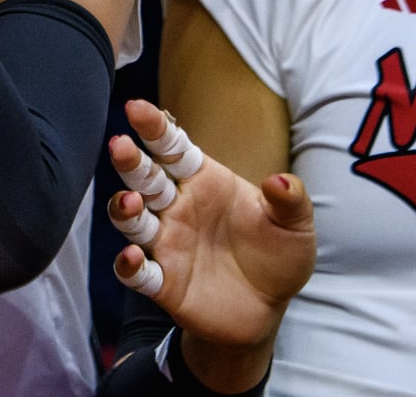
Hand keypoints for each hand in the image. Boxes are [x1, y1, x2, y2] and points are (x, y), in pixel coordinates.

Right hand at [108, 100, 314, 390]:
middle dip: (129, 161)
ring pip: (131, 220)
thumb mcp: (295, 226)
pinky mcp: (162, 282)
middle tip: (120, 145)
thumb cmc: (276, 255)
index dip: (153, 127)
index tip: (137, 107)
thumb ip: (290, 201)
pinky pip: (137, 273)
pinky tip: (133, 257)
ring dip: (124, 210)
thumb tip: (281, 181)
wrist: (267, 309)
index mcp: (202, 182)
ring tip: (130, 202)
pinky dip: (129, 265)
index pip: (171, 147)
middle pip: (143, 178)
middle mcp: (175, 208)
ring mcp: (165, 244)